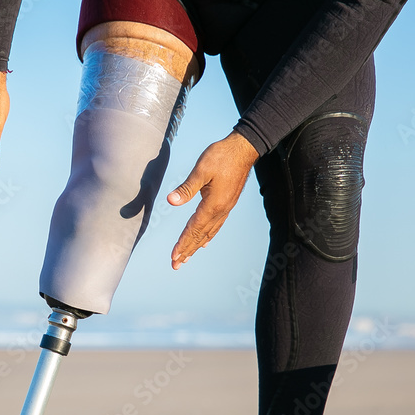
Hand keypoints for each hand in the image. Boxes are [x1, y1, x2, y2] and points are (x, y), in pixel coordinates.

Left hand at [167, 131, 259, 269]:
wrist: (244, 149)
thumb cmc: (222, 156)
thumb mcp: (201, 169)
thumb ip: (186, 188)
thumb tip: (171, 201)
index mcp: (213, 205)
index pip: (194, 229)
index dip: (183, 243)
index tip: (174, 257)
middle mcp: (221, 210)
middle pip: (200, 235)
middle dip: (187, 250)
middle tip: (176, 265)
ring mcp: (225, 208)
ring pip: (208, 232)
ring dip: (196, 246)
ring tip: (186, 258)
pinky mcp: (227, 203)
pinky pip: (216, 225)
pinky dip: (207, 236)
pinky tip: (204, 242)